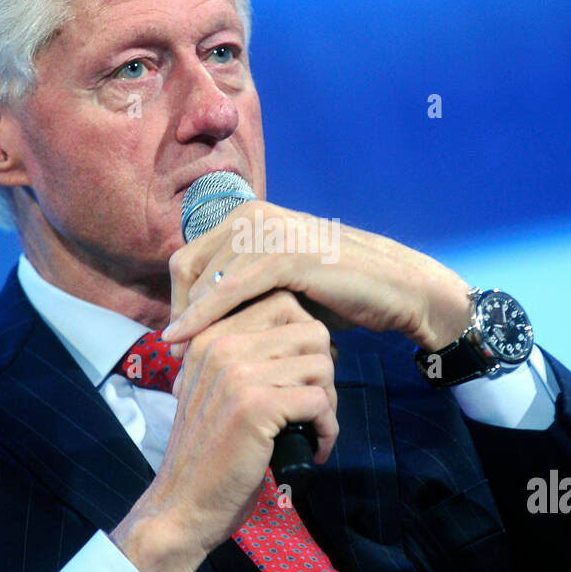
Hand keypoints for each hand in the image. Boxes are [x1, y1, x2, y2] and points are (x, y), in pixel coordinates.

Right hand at [110, 290, 337, 571]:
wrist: (182, 505)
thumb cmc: (210, 453)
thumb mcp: (218, 389)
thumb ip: (249, 355)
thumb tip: (308, 332)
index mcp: (210, 335)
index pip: (284, 303)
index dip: (306, 343)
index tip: (300, 381)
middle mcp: (221, 345)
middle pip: (311, 331)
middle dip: (324, 371)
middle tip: (313, 409)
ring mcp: (237, 373)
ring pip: (321, 364)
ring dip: (328, 402)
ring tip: (312, 429)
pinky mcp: (256, 406)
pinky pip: (320, 400)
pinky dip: (327, 429)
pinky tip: (314, 449)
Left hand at [162, 200, 473, 353]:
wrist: (396, 289)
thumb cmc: (339, 291)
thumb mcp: (281, 284)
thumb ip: (243, 287)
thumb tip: (198, 314)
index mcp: (250, 215)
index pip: (189, 257)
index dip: (176, 299)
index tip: (177, 338)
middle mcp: (255, 214)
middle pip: (188, 266)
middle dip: (177, 312)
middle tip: (174, 354)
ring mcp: (271, 229)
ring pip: (206, 277)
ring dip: (189, 320)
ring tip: (180, 357)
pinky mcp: (287, 253)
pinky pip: (231, 287)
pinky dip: (204, 315)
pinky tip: (187, 339)